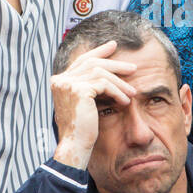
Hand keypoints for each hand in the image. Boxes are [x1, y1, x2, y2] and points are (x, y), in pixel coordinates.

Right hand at [50, 41, 137, 168]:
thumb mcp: (84, 102)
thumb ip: (88, 85)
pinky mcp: (79, 90)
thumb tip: (104, 71)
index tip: (113, 46)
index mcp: (59, 81)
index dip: (98, 52)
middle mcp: (60, 79)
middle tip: (133, 67)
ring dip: (120, 82)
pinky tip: (126, 100)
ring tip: (133, 91)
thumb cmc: (81, 129)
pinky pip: (104, 84)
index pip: (81, 60)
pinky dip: (117, 91)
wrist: (75, 146)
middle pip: (92, 63)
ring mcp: (68, 83)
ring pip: (100, 73)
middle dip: (114, 63)